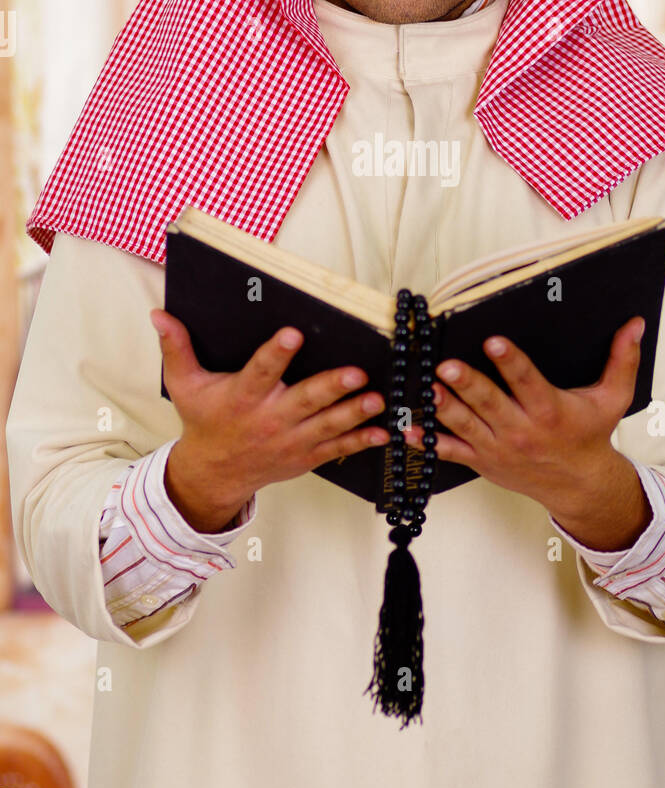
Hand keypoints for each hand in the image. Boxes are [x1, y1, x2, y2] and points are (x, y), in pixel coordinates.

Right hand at [150, 310, 387, 531]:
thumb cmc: (203, 420)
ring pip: (327, 425)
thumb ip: (176, 348)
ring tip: (376, 399)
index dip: (276, 353)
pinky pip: (337, 448)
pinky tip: (383, 432)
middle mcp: (269, 419)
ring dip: (354, 413)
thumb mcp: (184, 385)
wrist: (214, 473)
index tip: (292, 334)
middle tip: (356, 372)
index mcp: (241, 397)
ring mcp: (291, 441)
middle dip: (331, 387)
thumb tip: (159, 314)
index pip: (259, 372)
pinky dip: (361, 441)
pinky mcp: (306, 456)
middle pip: (304, 401)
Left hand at [404, 316, 645, 522]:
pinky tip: (407, 428)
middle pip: (489, 403)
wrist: (578, 485)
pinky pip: (450, 452)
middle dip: (467, 384)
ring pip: (465, 425)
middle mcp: (521, 430)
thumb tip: (636, 323)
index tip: (493, 341)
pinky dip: (427, 442)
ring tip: (426, 388)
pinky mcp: (481, 461)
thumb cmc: (591, 434)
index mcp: (550, 410)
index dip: (510, 361)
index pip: (527, 382)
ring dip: (443, 407)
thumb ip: (623, 359)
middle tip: (446, 365)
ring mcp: (497, 447)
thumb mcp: (613, 398)